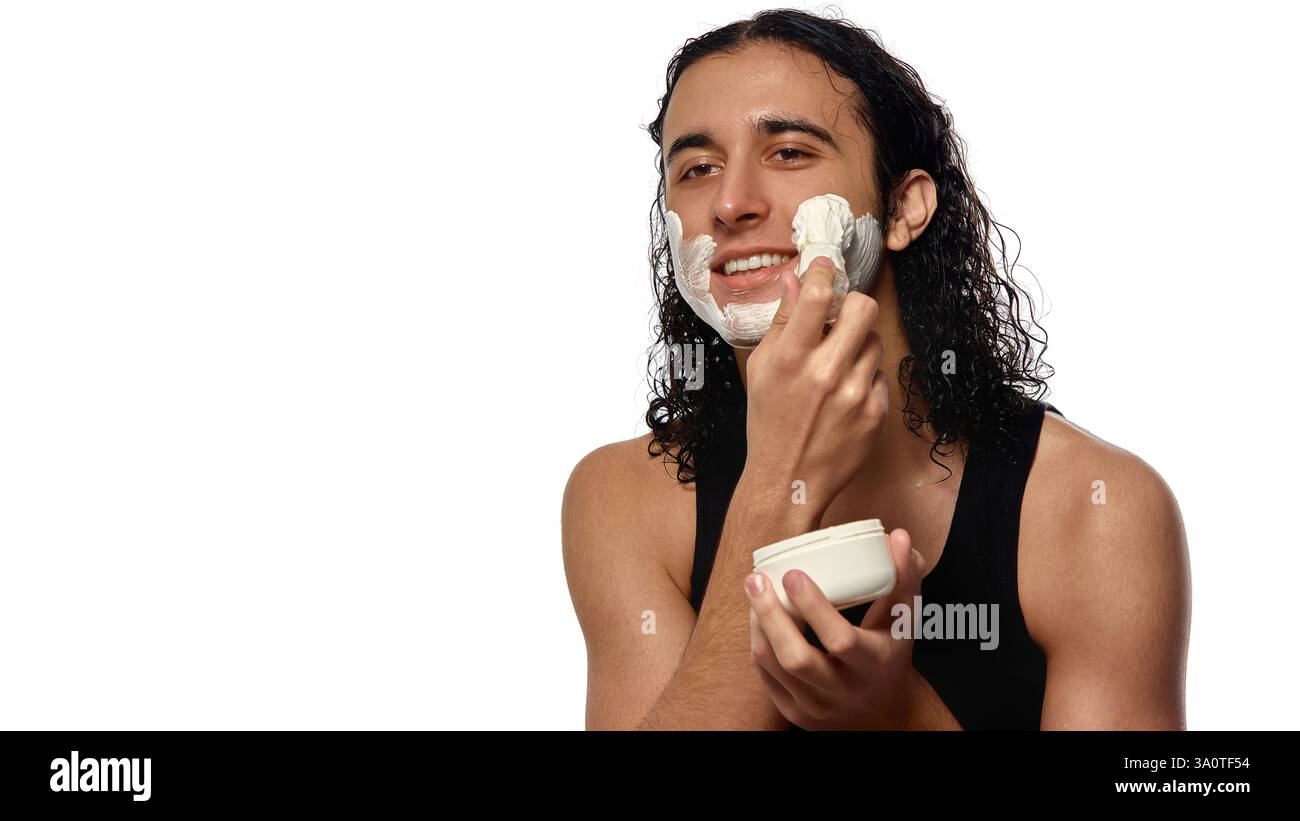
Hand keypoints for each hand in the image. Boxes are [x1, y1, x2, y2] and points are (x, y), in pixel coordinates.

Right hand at [742, 257, 887, 512]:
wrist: (788, 481)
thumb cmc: (769, 424)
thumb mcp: (761, 370)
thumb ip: (781, 323)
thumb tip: (794, 280)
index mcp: (790, 360)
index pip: (817, 297)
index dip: (823, 275)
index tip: (824, 270)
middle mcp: (825, 373)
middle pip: (863, 308)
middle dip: (853, 305)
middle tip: (841, 317)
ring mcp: (854, 394)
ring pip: (874, 340)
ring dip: (858, 344)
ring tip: (837, 365)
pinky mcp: (874, 412)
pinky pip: (879, 374)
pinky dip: (864, 377)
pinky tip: (844, 395)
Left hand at [745, 527, 930, 729]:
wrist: (886, 715)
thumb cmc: (892, 656)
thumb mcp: (904, 620)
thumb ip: (903, 577)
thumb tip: (897, 536)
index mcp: (872, 665)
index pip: (840, 639)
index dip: (814, 607)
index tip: (794, 574)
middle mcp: (843, 690)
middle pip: (797, 658)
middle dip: (771, 615)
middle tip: (756, 578)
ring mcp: (816, 706)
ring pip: (774, 666)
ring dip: (759, 624)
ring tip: (754, 590)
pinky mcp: (795, 713)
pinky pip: (766, 677)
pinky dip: (759, 643)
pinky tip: (757, 617)